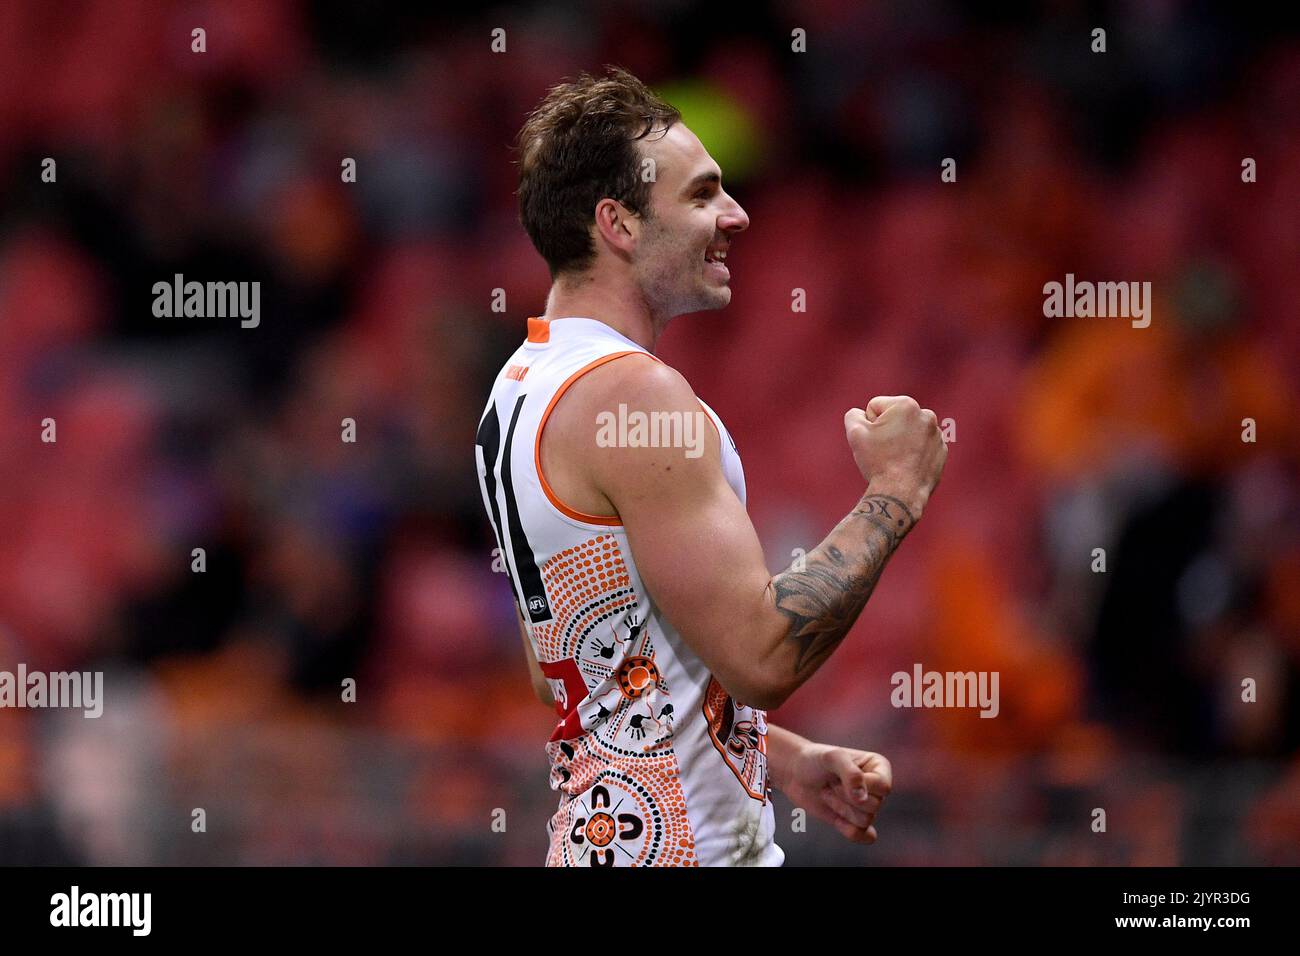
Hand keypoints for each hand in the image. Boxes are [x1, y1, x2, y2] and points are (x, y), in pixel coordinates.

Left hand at [775, 741, 892, 844]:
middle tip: (831, 784)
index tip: (838, 776)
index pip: (883, 787)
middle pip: (874, 806)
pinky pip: (864, 837)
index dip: (859, 786)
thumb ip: (850, 773)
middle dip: (846, 797)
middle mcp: (877, 788)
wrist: (795, 773)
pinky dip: (849, 830)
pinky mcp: (855, 823)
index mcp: (879, 766)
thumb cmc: (815, 760)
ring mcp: (866, 806)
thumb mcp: (832, 757)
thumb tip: (863, 799)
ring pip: (865, 820)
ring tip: (829, 794)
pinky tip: (836, 818)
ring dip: (841, 808)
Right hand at [844, 396, 946, 517]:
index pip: (876, 406)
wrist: (900, 493)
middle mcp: (927, 416)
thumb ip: (854, 415)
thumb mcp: (855, 433)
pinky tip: (906, 466)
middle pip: (894, 418)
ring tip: (895, 460)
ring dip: (900, 441)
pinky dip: (913, 453)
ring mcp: (937, 434)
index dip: (868, 424)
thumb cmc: (878, 462)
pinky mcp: (941, 451)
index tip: (874, 441)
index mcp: (906, 405)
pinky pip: (921, 446)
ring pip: (908, 432)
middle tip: (884, 451)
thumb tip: (861, 414)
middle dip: (887, 430)